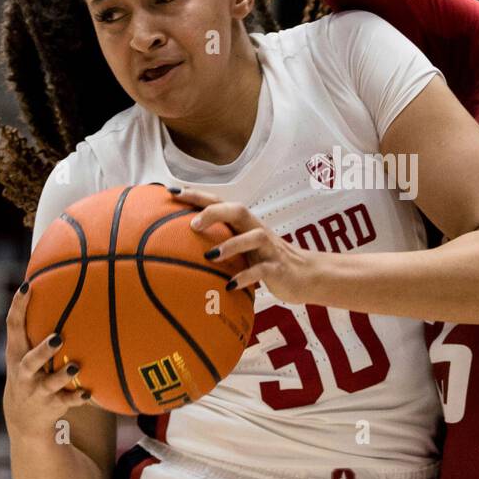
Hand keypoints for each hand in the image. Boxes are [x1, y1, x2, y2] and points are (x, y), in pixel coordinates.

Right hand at [3, 284, 90, 442]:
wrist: (24, 418)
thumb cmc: (31, 371)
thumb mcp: (26, 351)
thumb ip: (37, 326)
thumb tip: (62, 285)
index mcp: (17, 352)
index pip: (13, 326)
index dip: (18, 306)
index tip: (27, 286)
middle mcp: (24, 372)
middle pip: (29, 361)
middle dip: (42, 351)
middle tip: (58, 338)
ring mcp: (36, 390)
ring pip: (48, 384)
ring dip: (62, 376)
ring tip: (75, 367)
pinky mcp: (50, 406)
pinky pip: (65, 402)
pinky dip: (76, 397)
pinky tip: (88, 392)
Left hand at [171, 187, 322, 303]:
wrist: (307, 275)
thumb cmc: (268, 262)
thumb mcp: (245, 251)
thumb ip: (222, 245)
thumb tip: (181, 249)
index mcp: (246, 225)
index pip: (220, 203)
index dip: (197, 195)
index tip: (172, 191)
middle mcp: (257, 230)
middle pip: (238, 211)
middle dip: (215, 213)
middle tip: (192, 224)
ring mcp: (269, 248)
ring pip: (252, 238)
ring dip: (231, 245)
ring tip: (210, 256)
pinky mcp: (278, 268)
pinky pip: (262, 270)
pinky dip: (245, 276)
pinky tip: (229, 286)